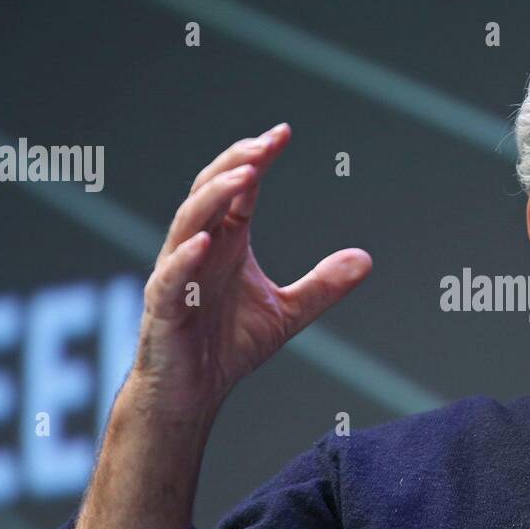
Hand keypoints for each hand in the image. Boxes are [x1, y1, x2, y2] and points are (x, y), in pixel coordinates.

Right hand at [133, 123, 371, 415]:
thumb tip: (366, 259)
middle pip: (209, 193)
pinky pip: (170, 279)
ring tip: (242, 177)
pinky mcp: (163, 310)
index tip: (283, 134)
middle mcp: (199, 250)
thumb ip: (323, 285)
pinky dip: (185, 260)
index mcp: (226, 243)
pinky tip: (204, 242)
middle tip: (264, 145)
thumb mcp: (288, 313)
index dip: (257, 159)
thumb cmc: (227, 346)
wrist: (193, 394)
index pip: (239, 191)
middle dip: (236, 165)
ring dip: (213, 198)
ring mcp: (177, 276)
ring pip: (187, 224)